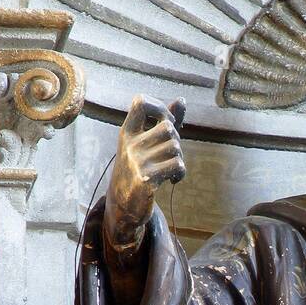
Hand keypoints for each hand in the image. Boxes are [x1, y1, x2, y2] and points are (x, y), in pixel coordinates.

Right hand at [104, 95, 185, 252]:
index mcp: (128, 132)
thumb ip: (163, 121)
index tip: (166, 121)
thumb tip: (182, 99)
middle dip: (177, 140)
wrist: (123, 204)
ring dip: (180, 158)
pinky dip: (180, 172)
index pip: (140, 102)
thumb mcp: (146, 143)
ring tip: (172, 168)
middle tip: (171, 153)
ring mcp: (137, 162)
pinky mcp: (146, 180)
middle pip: (168, 128)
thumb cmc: (139, 168)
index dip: (160, 107)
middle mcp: (130, 145)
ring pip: (175, 147)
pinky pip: (177, 165)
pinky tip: (173, 179)